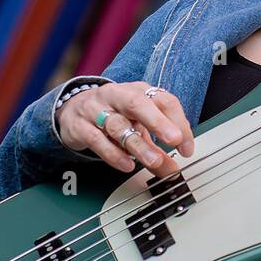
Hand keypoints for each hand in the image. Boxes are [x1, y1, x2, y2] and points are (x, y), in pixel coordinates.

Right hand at [57, 82, 195, 174]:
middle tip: (174, 140)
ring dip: (138, 145)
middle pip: (137, 104)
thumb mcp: (138, 126)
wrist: (73, 108)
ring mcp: (96, 109)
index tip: (187, 147)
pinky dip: (113, 153)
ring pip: (118, 125)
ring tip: (154, 162)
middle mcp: (117, 96)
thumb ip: (156, 148)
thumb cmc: (114, 114)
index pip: (164, 101)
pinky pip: (96, 139)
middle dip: (158, 122)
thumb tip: (172, 170)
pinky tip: (127, 164)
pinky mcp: (80, 126)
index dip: (179, 123)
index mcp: (139, 91)